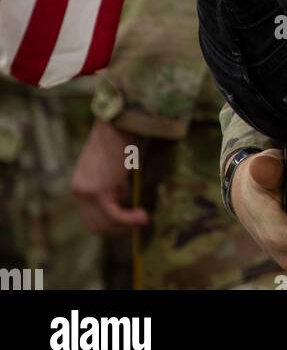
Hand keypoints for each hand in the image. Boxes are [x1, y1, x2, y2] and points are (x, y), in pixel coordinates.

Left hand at [71, 119, 148, 234]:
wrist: (119, 121)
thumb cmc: (120, 136)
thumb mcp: (112, 166)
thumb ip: (112, 183)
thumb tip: (123, 198)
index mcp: (80, 184)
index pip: (92, 216)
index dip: (113, 220)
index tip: (132, 214)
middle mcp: (79, 190)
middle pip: (96, 225)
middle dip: (119, 228)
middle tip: (140, 219)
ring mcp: (86, 192)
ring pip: (105, 223)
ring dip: (126, 226)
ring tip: (144, 217)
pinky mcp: (98, 191)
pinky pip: (114, 215)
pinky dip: (129, 220)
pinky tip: (144, 216)